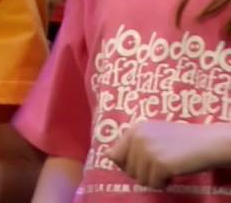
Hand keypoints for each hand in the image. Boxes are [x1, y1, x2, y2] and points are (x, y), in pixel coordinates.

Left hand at [108, 121, 228, 189]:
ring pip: (140, 179)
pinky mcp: (160, 163)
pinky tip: (174, 172)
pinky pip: (154, 184)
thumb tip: (106, 155)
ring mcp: (148, 150)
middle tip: (161, 165)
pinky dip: (164, 183)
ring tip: (169, 167)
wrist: (207, 143)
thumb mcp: (152, 135)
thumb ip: (132, 144)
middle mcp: (138, 138)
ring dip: (154, 178)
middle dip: (144, 173)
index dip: (128, 164)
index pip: (114, 155)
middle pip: (128, 170)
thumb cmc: (181, 141)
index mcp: (134, 129)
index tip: (144, 163)